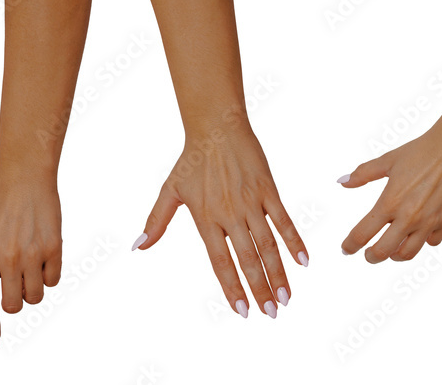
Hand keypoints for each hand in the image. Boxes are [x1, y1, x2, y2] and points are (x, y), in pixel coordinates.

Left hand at [0, 175, 61, 345]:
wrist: (26, 177)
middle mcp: (10, 259)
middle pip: (14, 305)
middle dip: (12, 302)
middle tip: (11, 282)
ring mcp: (34, 254)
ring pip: (35, 296)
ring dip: (30, 290)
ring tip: (26, 268)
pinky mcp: (54, 248)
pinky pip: (53, 280)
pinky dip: (47, 276)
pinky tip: (40, 258)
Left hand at [134, 125, 307, 318]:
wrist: (216, 128)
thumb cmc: (192, 161)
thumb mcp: (170, 191)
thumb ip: (156, 221)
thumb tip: (138, 246)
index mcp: (206, 219)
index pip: (221, 262)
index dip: (232, 287)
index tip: (242, 311)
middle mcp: (230, 214)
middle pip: (248, 259)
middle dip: (260, 289)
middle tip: (271, 314)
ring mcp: (251, 202)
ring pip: (268, 245)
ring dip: (279, 274)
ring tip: (286, 299)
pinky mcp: (268, 190)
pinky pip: (284, 220)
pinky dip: (294, 241)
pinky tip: (304, 262)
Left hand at [339, 128, 441, 262]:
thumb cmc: (421, 152)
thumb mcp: (387, 161)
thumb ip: (362, 174)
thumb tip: (342, 182)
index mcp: (390, 202)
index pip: (362, 234)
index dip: (350, 245)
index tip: (346, 249)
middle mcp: (408, 217)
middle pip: (383, 251)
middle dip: (371, 257)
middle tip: (368, 255)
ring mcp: (429, 222)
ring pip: (408, 253)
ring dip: (396, 255)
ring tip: (391, 251)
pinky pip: (432, 241)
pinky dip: (424, 242)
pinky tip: (419, 235)